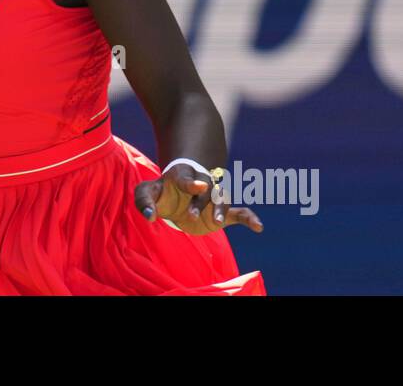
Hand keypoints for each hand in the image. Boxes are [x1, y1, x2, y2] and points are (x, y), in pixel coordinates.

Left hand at [134, 164, 262, 235]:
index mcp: (182, 177)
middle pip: (205, 192)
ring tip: (218, 222)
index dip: (192, 183)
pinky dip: (250, 218)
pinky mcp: (221, 213)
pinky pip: (240, 213)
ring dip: (220, 210)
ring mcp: (213, 198)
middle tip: (191, 215)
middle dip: (201, 202)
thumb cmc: (161, 192)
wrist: (176, 198)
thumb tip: (149, 217)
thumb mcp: (147, 193)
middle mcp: (201, 185)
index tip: (199, 186)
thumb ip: (144, 202)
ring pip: (222, 201)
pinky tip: (258, 226)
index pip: (187, 179)